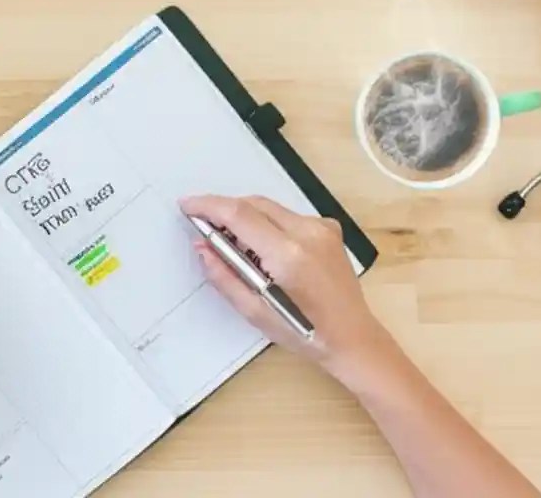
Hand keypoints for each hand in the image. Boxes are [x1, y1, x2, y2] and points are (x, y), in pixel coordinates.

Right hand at [181, 196, 392, 378]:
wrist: (352, 336)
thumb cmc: (305, 332)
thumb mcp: (255, 311)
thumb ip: (224, 276)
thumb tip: (202, 247)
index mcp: (288, 254)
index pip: (239, 214)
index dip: (208, 206)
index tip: (188, 206)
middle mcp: (308, 232)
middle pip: (254, 204)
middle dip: (225, 210)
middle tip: (205, 227)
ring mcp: (322, 228)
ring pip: (271, 208)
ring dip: (248, 218)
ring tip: (236, 246)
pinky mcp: (329, 229)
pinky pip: (289, 216)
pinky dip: (270, 225)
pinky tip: (266, 251)